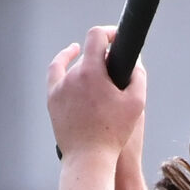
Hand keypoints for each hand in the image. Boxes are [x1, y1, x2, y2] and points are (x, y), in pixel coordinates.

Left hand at [48, 27, 145, 159]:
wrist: (88, 157)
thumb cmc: (114, 131)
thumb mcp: (136, 103)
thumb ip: (138, 76)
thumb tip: (135, 61)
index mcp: (90, 73)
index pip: (96, 37)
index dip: (109, 32)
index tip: (118, 36)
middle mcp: (70, 76)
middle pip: (87, 53)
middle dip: (103, 54)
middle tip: (117, 66)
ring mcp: (58, 88)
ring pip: (72, 66)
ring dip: (86, 63)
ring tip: (98, 67)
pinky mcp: (52, 100)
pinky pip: (56, 76)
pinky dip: (65, 66)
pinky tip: (72, 65)